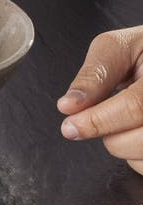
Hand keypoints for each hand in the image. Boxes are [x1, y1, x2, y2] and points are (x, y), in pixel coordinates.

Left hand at [57, 27, 142, 174]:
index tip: (71, 126)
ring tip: (128, 118)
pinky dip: (136, 156)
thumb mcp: (119, 48)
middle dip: (110, 135)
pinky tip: (138, 130)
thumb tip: (69, 105)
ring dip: (124, 146)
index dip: (99, 120)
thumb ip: (96, 74)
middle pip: (142, 140)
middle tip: (104, 115)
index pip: (137, 106)